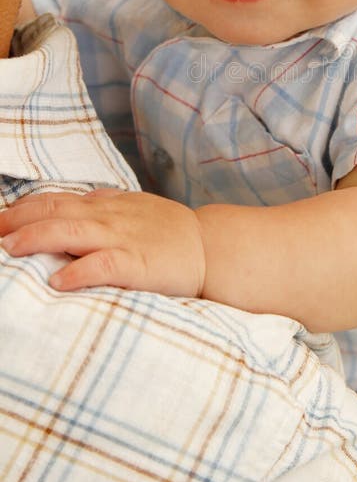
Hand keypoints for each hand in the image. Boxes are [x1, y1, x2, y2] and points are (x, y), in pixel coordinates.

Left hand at [0, 189, 205, 296]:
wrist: (211, 247)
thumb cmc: (169, 232)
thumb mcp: (133, 208)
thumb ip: (103, 205)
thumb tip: (74, 200)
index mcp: (105, 206)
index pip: (54, 201)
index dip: (20, 208)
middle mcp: (108, 218)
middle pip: (53, 212)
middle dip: (15, 221)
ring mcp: (123, 239)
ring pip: (71, 232)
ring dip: (36, 238)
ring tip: (8, 250)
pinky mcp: (138, 264)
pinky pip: (104, 265)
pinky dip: (79, 272)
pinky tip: (57, 281)